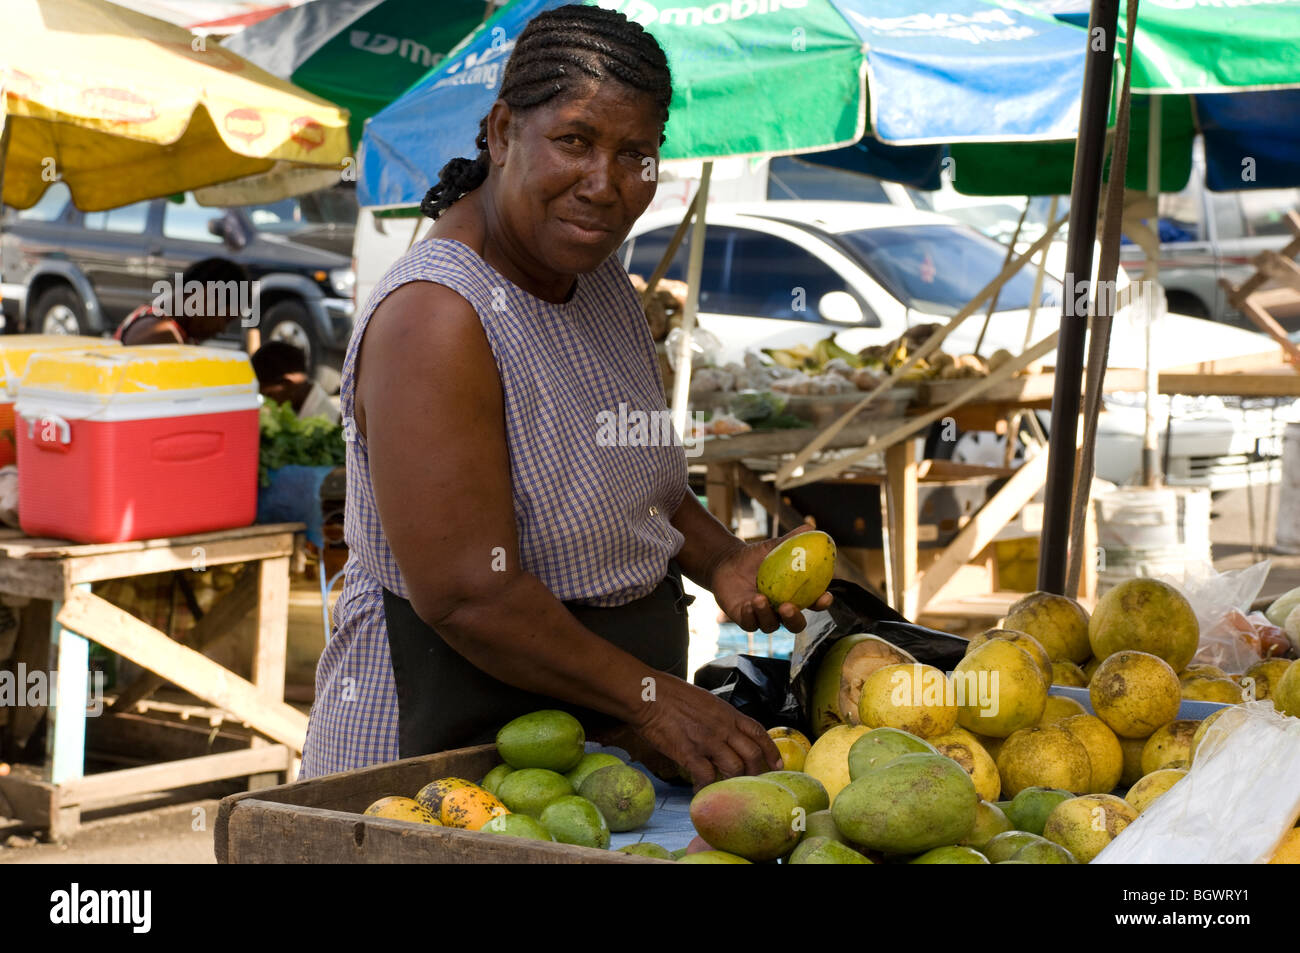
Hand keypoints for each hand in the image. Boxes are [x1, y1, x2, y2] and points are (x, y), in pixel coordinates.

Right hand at [632, 674, 782, 787]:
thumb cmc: (669, 694)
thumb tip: (722, 730)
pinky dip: (707, 787)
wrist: (647, 694)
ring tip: (727, 789)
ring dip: (733, 781)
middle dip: (757, 773)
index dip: (771, 750)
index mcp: (727, 712)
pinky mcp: (689, 753)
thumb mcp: (704, 700)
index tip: (777, 763)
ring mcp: (707, 741)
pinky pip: (706, 777)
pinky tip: (702, 790)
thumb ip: (718, 716)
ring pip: (734, 768)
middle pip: (752, 755)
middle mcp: (722, 727)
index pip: (758, 732)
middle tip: (755, 784)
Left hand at [708, 524, 833, 633]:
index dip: (821, 603)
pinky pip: (750, 624)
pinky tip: (748, 603)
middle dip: (794, 619)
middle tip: (788, 607)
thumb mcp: (774, 547)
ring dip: (767, 614)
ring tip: (760, 597)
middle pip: (795, 625)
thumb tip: (810, 527)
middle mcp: (781, 611)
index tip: (825, 596)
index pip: (814, 603)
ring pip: (771, 625)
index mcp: (795, 596)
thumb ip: (792, 540)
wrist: (728, 562)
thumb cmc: (756, 557)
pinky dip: (751, 615)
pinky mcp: (745, 619)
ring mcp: (763, 617)